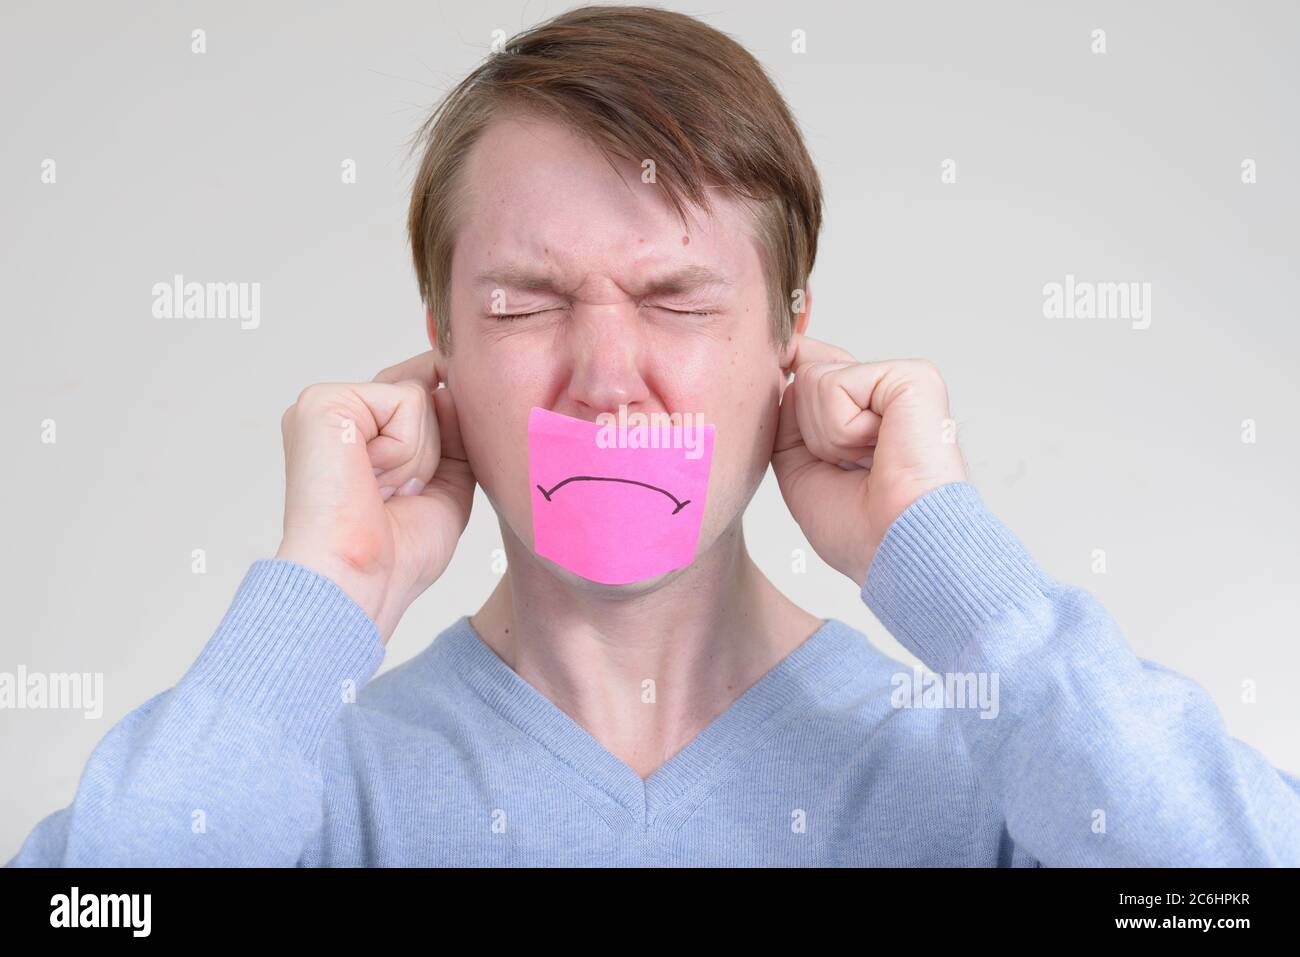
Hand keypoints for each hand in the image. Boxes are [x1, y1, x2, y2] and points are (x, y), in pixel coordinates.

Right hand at [274, 351, 475, 642]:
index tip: (413, 495)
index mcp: (359, 436)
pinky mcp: (323, 401)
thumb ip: (454, 431)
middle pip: (427, 395)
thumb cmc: (396, 556)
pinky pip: (408, 399)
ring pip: (421, 396)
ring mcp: (327, 405)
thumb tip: (449, 383)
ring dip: (419, 457)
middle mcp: (338, 417)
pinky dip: (406, 449)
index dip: (441, 443)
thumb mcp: (446, 483)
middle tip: (395, 498)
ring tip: (382, 492)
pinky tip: (371, 480)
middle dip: (431, 453)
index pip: (424, 403)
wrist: (359, 585)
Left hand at [771, 336, 966, 586]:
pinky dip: (841, 429)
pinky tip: (879, 448)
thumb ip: (789, 415)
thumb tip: (790, 362)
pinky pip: (834, 384)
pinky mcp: (913, 377)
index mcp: (865, 417)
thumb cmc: (859, 529)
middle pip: (804, 378)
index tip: (811, 436)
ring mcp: (901, 384)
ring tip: (867, 462)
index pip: (811, 375)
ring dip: (826, 437)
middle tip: (851, 469)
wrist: (897, 551)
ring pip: (812, 379)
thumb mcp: (799, 467)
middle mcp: (885, 397)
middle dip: (810, 435)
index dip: (794, 396)